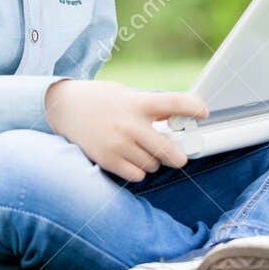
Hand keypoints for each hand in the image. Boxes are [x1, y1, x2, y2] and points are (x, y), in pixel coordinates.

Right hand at [43, 79, 206, 181]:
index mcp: (137, 103)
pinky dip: (138, 170)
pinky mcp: (107, 159)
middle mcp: (129, 124)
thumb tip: (178, 120)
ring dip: (153, 161)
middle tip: (179, 156)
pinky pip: (137, 174)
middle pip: (169, 149)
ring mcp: (118, 143)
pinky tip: (130, 159)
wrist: (64, 106)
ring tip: (141, 150)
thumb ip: (150, 107)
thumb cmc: (101, 100)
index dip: (193, 108)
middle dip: (179, 155)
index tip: (204, 113)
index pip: (174, 103)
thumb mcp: (126, 94)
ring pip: (153, 164)